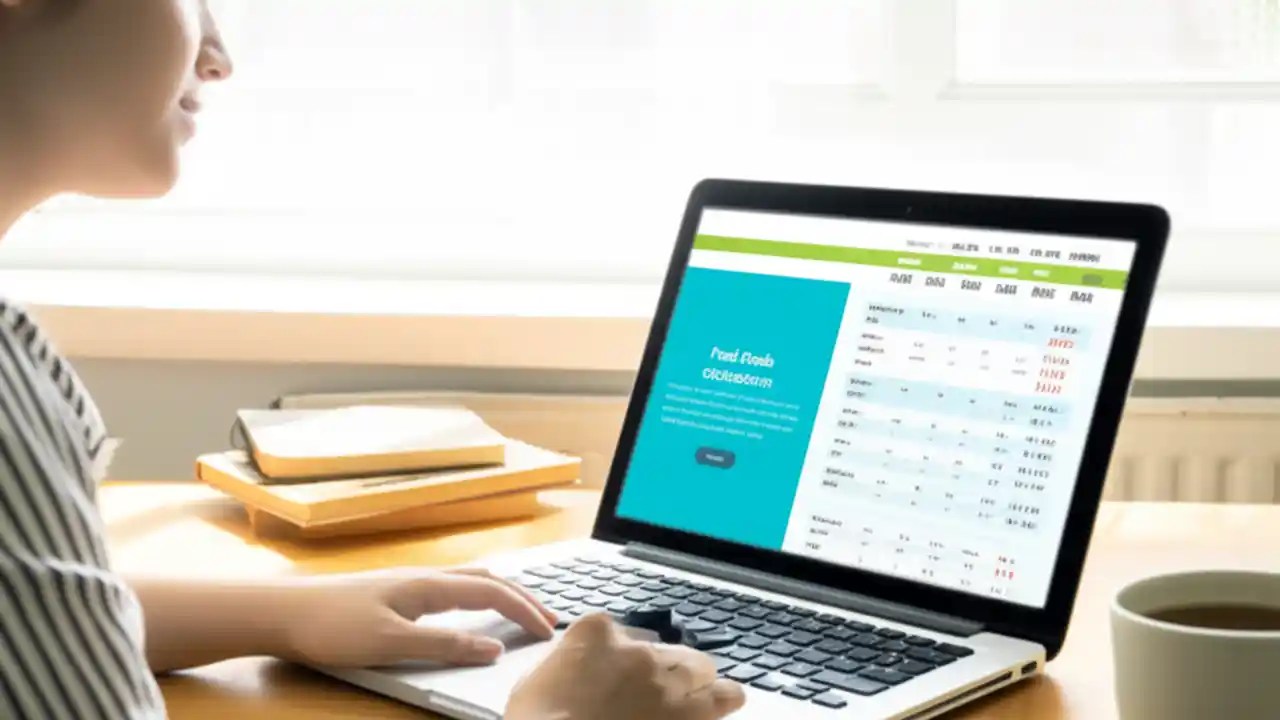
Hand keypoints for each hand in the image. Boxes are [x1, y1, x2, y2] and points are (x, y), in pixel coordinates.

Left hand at [273, 566, 556, 666]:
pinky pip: (451, 588)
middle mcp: (424, 577)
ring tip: (519, 610)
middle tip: (548, 619)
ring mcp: (408, 582)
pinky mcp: (393, 592)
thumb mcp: (391, 644)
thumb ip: (444, 646)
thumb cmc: (332, 627)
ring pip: (469, 581)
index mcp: (429, 586)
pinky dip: (477, 596)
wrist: (282, 611)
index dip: (525, 611)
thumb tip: (492, 650)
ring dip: (501, 594)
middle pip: (487, 581)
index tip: (550, 631)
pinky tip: (468, 608)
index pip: (493, 594)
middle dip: (522, 598)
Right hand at [506, 613, 746, 719]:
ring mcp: (668, 679)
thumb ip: (568, 667)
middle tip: (646, 701)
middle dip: (662, 672)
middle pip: (665, 651)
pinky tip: (717, 708)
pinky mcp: (692, 711)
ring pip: (700, 669)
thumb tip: (580, 676)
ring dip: (693, 685)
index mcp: (595, 632)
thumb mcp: (535, 685)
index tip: (613, 684)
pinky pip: (726, 696)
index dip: (620, 663)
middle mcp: (638, 648)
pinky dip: (721, 702)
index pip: (620, 635)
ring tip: (683, 706)